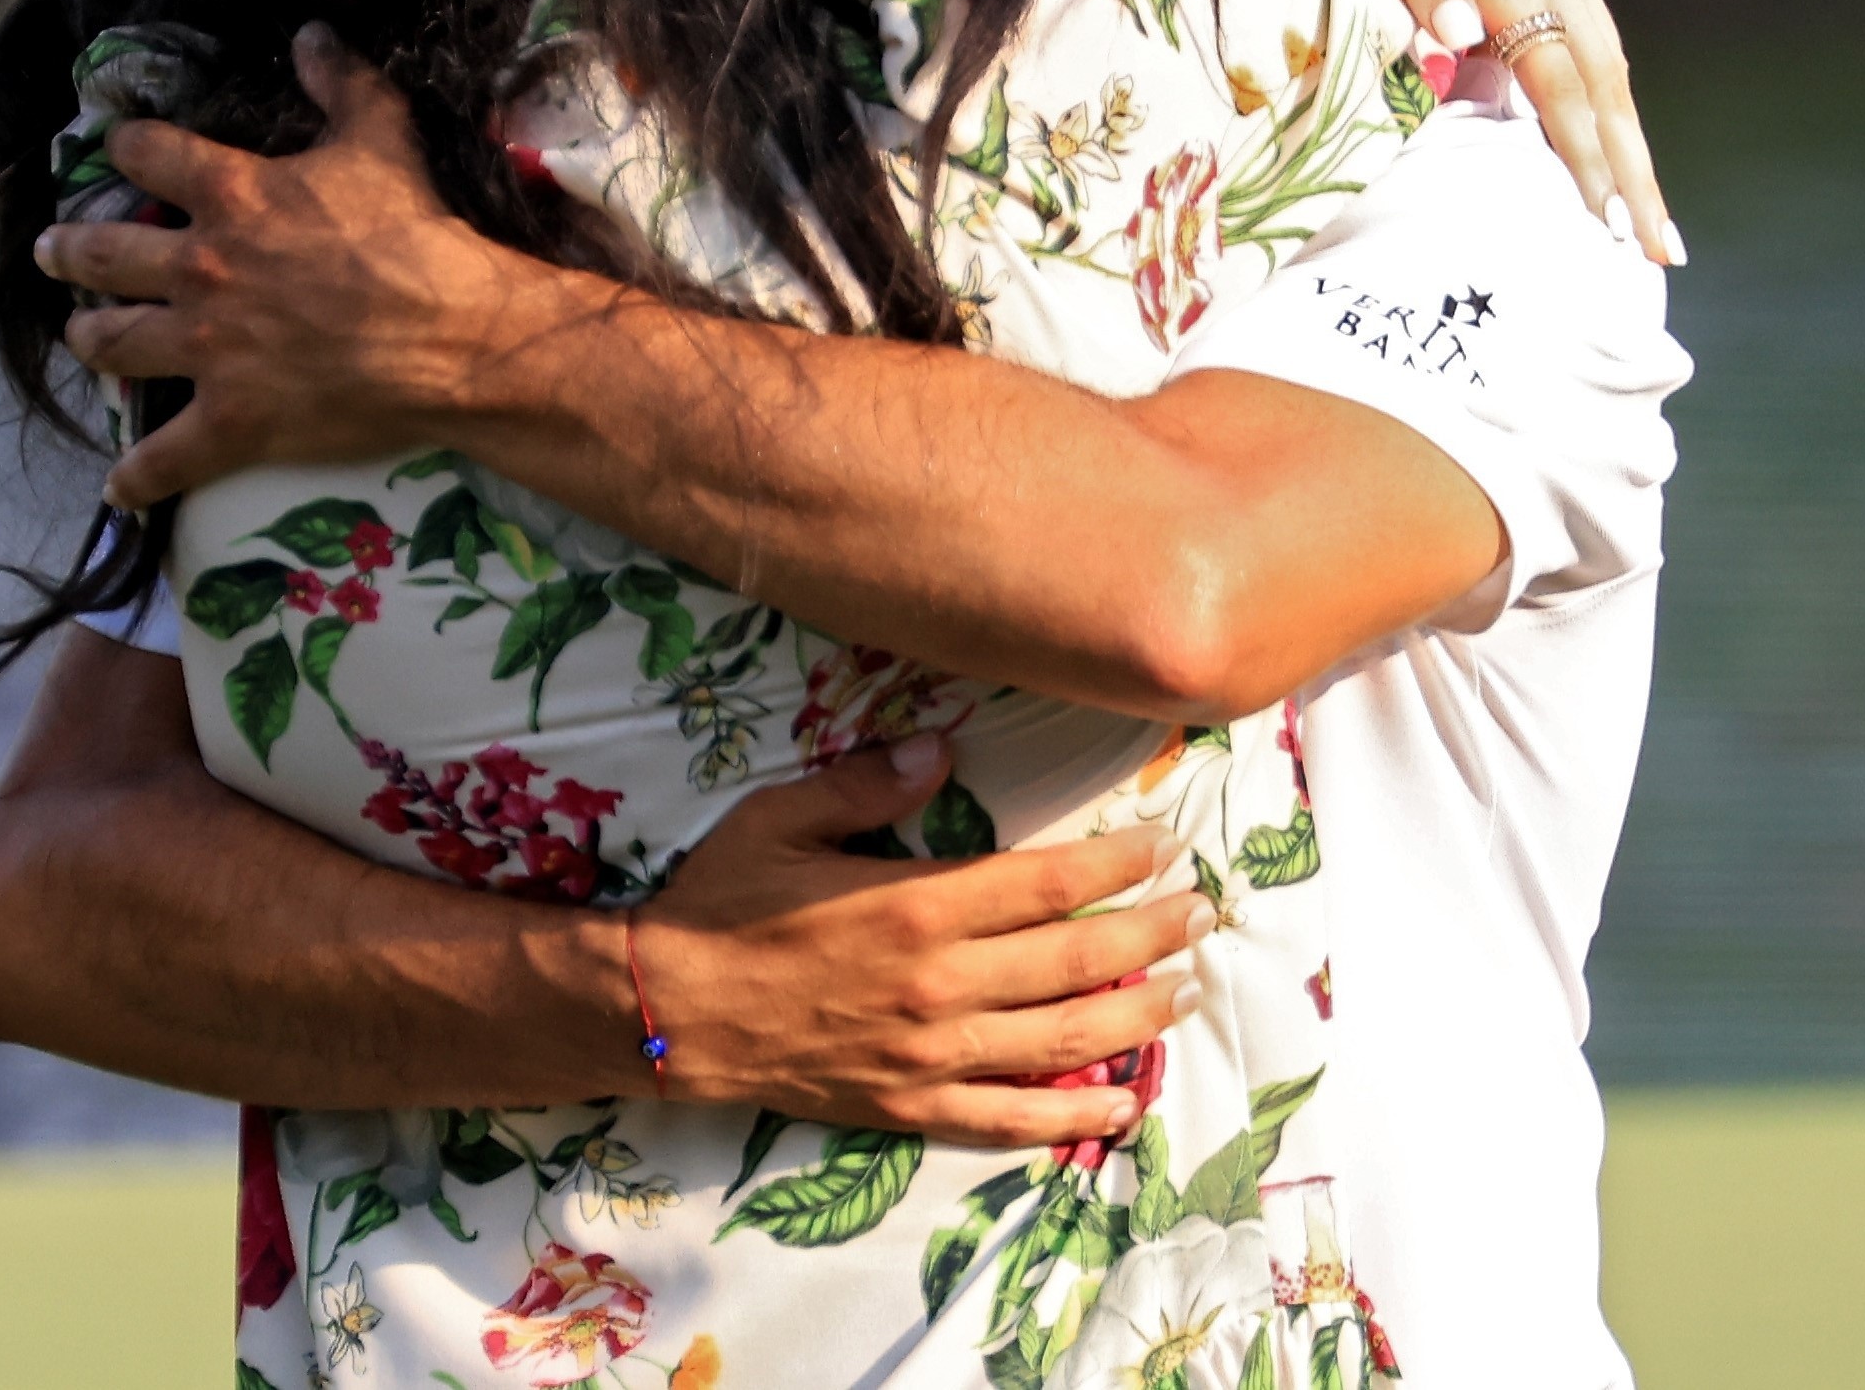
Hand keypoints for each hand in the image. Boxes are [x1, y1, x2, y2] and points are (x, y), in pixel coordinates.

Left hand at [32, 27, 556, 505]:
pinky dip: (138, 475)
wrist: (447, 335)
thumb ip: (342, 85)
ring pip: (117, 345)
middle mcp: (201, 270)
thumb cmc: (414, 236)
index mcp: (233, 198)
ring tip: (83, 338)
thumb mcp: (383, 140)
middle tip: (52, 253)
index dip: (129, 148)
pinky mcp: (230, 418)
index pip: (152, 156)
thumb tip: (311, 34)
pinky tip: (119, 485)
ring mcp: (207, 349)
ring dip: (93, 340)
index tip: (119, 149)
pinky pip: (166, 455)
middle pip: (106, 255)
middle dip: (71, 252)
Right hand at [630, 734, 1203, 1146]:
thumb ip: (868, 783)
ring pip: (1061, 1038)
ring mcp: (929, 1054)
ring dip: (1135, 1015)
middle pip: (1075, 958)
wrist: (663, 1013)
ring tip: (1184, 991)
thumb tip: (943, 747)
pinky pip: (1009, 1118)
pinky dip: (1072, 1113)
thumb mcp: (782, 817)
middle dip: (1151, 933)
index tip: (1163, 846)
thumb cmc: (720, 904)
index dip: (1116, 863)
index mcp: (915, 904)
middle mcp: (939, 984)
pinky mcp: (909, 1107)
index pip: (1047, 880)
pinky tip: (1121, 1101)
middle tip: (1201, 913)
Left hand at [1307, 0, 1682, 264]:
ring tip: (1646, 220)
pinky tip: (1605, 136)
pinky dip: (1603, 97)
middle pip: (1606, 86)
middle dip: (1633, 173)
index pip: (1564, 84)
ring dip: (1627, 143)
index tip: (1610, 229)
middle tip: (1661, 255)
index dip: (1588, 159)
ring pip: (1606, 63)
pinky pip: (1587, 36)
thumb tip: (1465, 38)